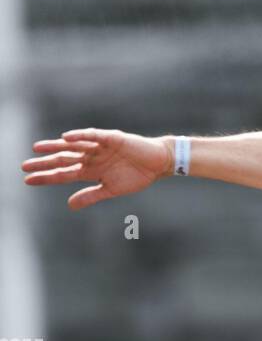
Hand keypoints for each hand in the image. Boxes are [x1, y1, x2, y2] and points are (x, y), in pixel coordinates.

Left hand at [20, 128, 172, 210]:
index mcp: (90, 169)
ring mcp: (99, 146)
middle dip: (44, 163)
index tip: (28, 180)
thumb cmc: (136, 176)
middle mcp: (91, 156)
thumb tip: (70, 205)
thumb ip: (90, 196)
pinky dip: (79, 136)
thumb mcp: (111, 190)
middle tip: (25, 166)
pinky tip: (65, 138)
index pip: (63, 173)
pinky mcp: (111, 138)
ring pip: (73, 146)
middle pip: (63, 159)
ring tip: (37, 148)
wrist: (158, 164)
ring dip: (55, 147)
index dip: (46, 176)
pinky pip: (92, 135)